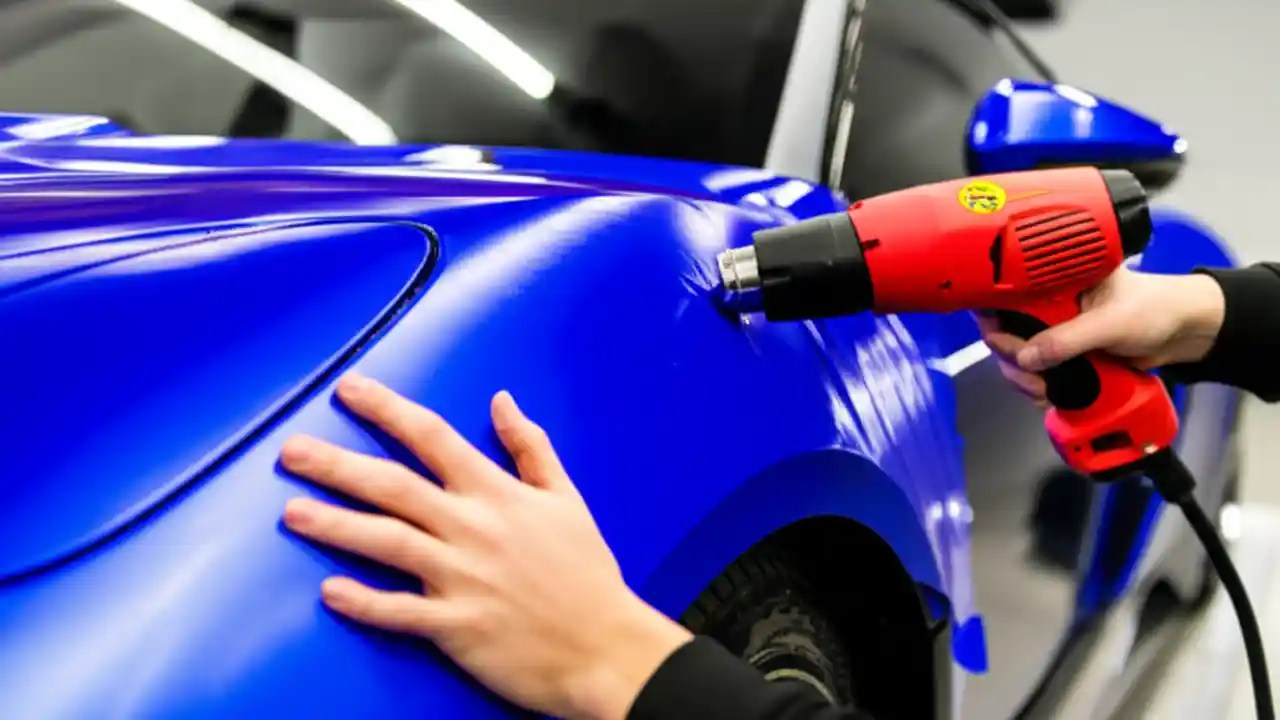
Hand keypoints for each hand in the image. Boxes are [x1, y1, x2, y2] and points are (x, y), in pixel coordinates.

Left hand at [279, 375, 691, 719]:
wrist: (607, 647)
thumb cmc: (587, 571)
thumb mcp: (566, 497)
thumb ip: (530, 447)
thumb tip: (502, 399)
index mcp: (498, 493)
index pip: (434, 437)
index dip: (388, 409)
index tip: (350, 389)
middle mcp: (474, 528)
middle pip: (394, 485)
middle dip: (338, 464)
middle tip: (291, 451)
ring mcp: (463, 578)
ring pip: (388, 542)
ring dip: (336, 524)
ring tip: (292, 512)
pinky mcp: (458, 627)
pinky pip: (401, 611)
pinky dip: (365, 601)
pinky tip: (329, 590)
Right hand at [977, 267, 1224, 404]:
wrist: (1186, 333)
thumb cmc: (1158, 309)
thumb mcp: (1111, 322)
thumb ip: (1068, 339)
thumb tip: (1026, 357)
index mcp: (1057, 277)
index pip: (1008, 292)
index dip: (995, 317)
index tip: (1001, 340)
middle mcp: (1050, 300)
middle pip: (1005, 329)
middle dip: (1011, 357)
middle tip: (1029, 373)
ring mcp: (1056, 328)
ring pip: (1018, 354)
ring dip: (1023, 376)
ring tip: (1042, 389)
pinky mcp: (1065, 352)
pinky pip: (1037, 369)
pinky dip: (1036, 384)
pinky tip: (1048, 392)